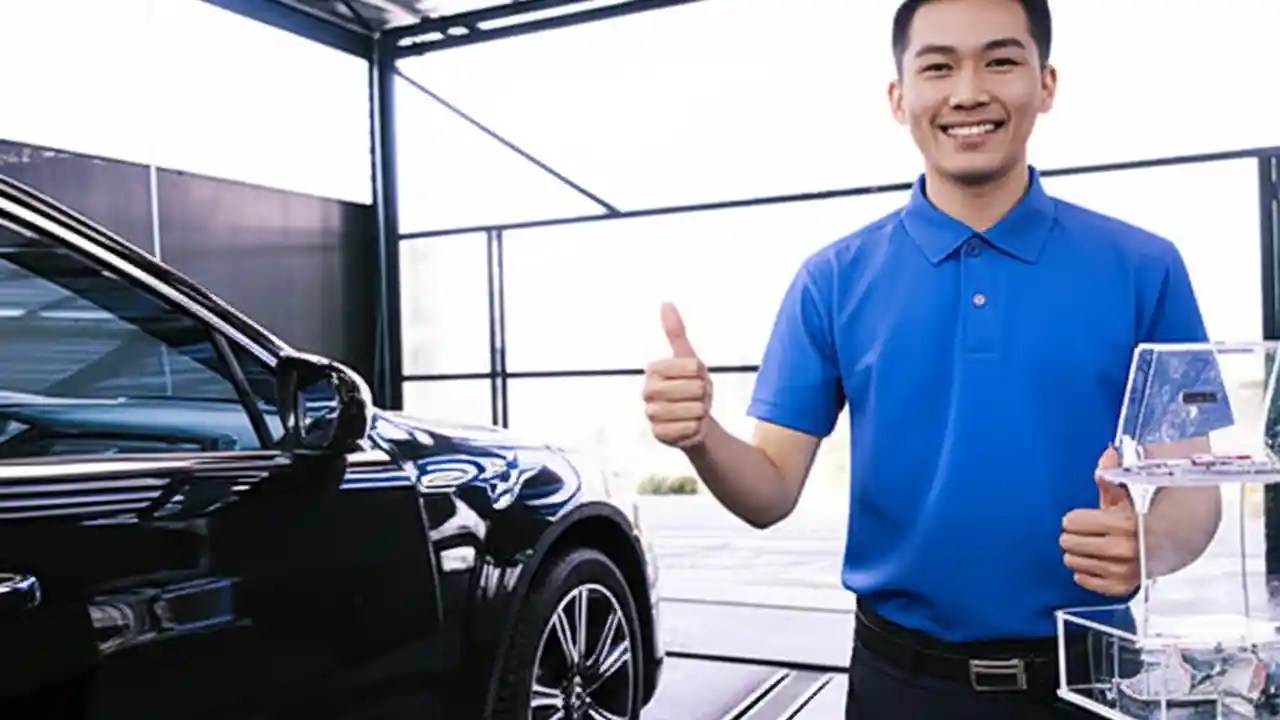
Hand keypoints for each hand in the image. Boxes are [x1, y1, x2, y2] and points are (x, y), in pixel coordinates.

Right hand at [643, 303, 712, 448]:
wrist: (695, 421)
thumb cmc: (691, 387)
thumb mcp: (688, 358)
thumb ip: (675, 332)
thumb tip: (665, 303)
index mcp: (654, 370)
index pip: (691, 366)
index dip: (701, 373)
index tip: (696, 377)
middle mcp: (648, 391)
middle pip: (693, 389)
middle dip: (703, 394)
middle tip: (697, 397)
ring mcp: (651, 414)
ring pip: (692, 410)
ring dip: (700, 411)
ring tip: (694, 411)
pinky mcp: (658, 434)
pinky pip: (688, 429)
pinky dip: (696, 428)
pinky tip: (690, 426)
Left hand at [1060, 447, 1142, 596]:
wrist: (1165, 548)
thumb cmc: (1140, 520)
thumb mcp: (1126, 498)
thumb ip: (1110, 477)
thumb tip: (1108, 454)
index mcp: (1125, 524)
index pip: (1073, 522)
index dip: (1074, 519)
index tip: (1080, 519)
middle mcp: (1125, 550)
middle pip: (1069, 543)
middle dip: (1072, 535)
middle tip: (1083, 534)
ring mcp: (1123, 572)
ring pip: (1072, 562)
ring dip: (1076, 553)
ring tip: (1089, 547)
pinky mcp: (1120, 588)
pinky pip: (1083, 581)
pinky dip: (1084, 572)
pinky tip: (1094, 562)